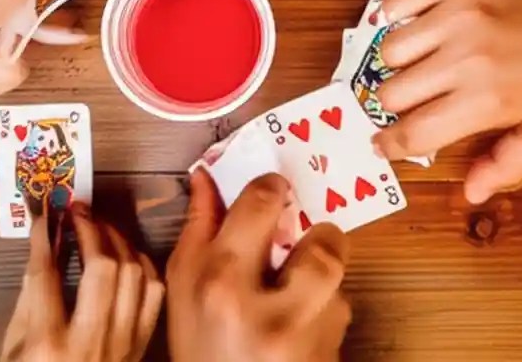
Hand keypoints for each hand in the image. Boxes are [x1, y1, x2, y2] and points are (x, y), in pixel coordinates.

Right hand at [1, 205, 162, 361]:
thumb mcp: (13, 349)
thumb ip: (29, 301)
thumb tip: (44, 249)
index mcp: (46, 346)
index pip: (46, 276)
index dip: (44, 236)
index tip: (45, 211)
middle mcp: (89, 344)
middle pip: (101, 269)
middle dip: (90, 229)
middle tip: (77, 209)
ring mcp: (122, 346)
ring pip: (134, 275)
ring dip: (118, 240)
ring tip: (100, 224)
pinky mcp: (141, 348)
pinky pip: (154, 293)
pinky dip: (143, 264)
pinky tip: (127, 252)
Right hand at [167, 172, 350, 361]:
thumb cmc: (197, 352)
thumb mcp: (181, 290)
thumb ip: (199, 229)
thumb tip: (208, 178)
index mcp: (222, 284)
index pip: (264, 203)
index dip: (273, 187)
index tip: (273, 191)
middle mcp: (270, 311)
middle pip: (326, 242)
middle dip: (318, 236)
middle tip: (298, 244)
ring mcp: (308, 340)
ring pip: (338, 282)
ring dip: (320, 282)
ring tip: (289, 298)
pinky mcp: (331, 359)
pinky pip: (339, 318)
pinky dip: (322, 315)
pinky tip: (294, 332)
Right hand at [373, 0, 521, 203]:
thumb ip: (510, 162)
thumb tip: (470, 194)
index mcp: (489, 100)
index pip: (413, 133)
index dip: (390, 145)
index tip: (382, 145)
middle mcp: (465, 56)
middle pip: (392, 93)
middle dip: (397, 106)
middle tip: (413, 102)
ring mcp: (458, 11)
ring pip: (390, 49)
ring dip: (398, 63)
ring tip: (419, 62)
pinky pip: (398, 1)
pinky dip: (394, 17)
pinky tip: (413, 26)